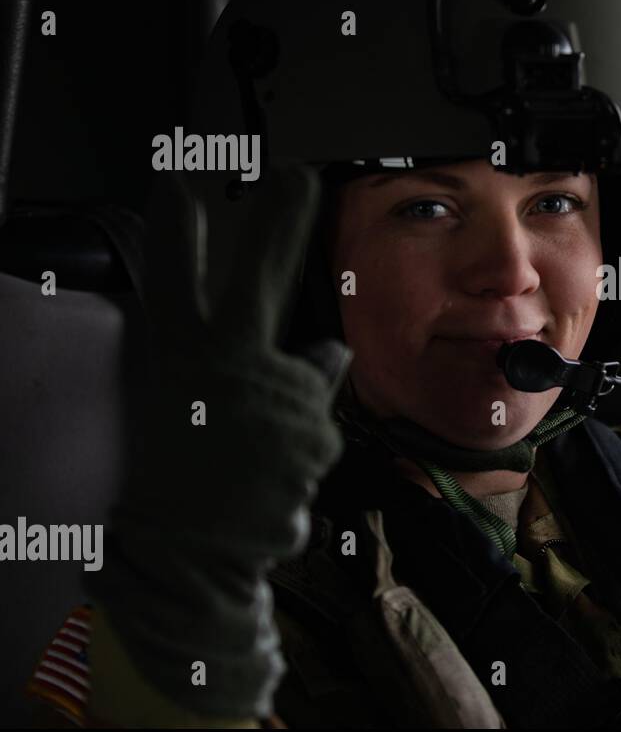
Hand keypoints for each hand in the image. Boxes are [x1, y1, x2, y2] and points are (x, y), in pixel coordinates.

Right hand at [86, 165, 349, 719]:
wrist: (191, 557)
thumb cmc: (188, 480)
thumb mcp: (205, 413)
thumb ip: (269, 369)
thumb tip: (334, 344)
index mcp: (188, 361)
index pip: (174, 283)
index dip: (176, 231)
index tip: (178, 179)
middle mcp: (232, 368)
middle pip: (259, 277)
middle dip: (281, 219)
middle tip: (297, 174)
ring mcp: (276, 398)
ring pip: (313, 375)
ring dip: (297, 404)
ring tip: (252, 451)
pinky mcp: (316, 435)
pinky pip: (322, 428)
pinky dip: (306, 449)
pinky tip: (269, 477)